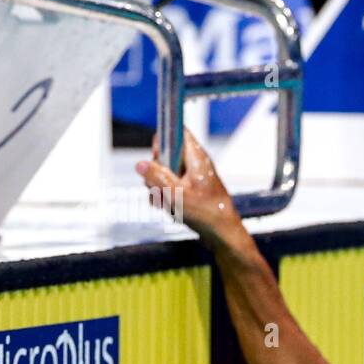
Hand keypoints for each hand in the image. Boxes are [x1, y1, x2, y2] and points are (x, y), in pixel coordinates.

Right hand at [136, 133, 244, 250]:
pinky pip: (171, 186)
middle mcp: (194, 163)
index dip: (162, 139)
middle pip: (165, 155)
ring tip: (166, 202)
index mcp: (196, 156)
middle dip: (156, 171)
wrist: (223, 233)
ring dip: (159, 188)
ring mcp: (192, 176)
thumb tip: (140, 164)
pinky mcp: (190, 188)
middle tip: (160, 187)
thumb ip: (157, 177)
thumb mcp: (176, 194)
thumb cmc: (206, 213)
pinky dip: (166, 196)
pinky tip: (168, 208)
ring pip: (165, 173)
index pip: (177, 130)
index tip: (156, 157)